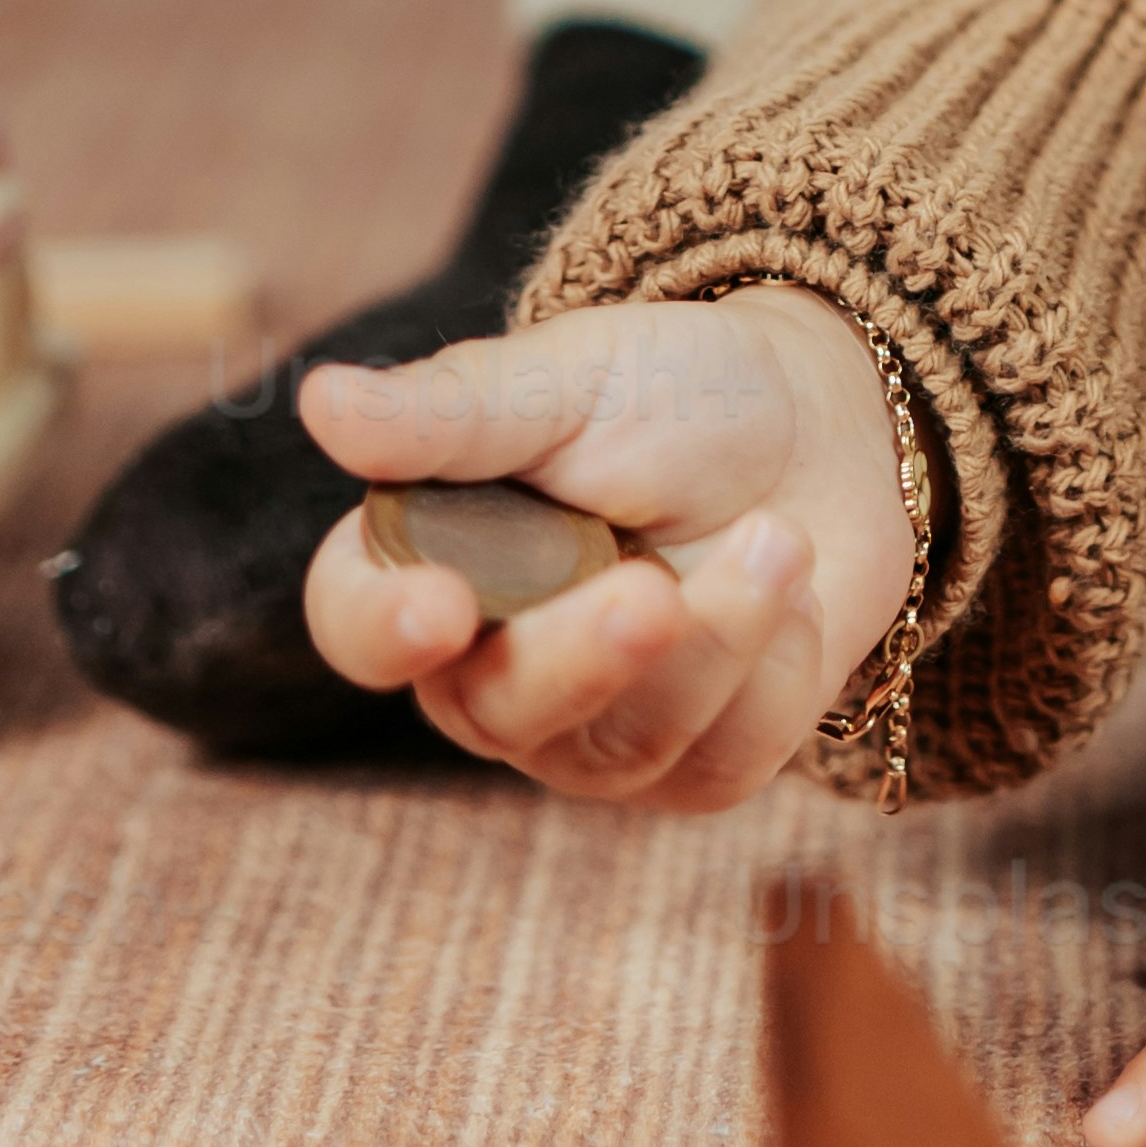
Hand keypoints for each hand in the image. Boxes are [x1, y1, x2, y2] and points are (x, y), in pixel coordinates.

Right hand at [293, 287, 917, 808]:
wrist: (825, 425)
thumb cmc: (674, 393)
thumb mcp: (570, 379)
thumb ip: (454, 410)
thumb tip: (320, 401)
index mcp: (433, 562)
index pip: (358, 624)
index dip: (384, 628)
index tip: (439, 607)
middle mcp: (491, 668)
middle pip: (495, 713)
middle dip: (581, 657)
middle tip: (655, 593)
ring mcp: (590, 733)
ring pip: (622, 746)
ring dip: (716, 638)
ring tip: (777, 536)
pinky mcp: (695, 767)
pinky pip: (725, 759)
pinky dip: (779, 664)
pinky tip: (790, 584)